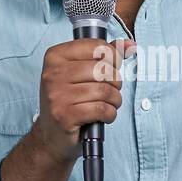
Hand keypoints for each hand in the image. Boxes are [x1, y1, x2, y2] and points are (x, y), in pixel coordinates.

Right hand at [31, 37, 135, 162]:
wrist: (51, 135)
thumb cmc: (70, 101)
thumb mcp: (82, 74)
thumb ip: (105, 56)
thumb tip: (130, 44)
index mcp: (55, 57)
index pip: (97, 46)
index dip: (113, 58)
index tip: (111, 68)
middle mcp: (53, 74)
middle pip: (103, 69)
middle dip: (115, 82)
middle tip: (111, 91)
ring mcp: (57, 95)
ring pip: (104, 91)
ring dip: (114, 100)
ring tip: (109, 105)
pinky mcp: (64, 116)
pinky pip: (101, 109)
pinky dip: (110, 114)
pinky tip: (104, 117)